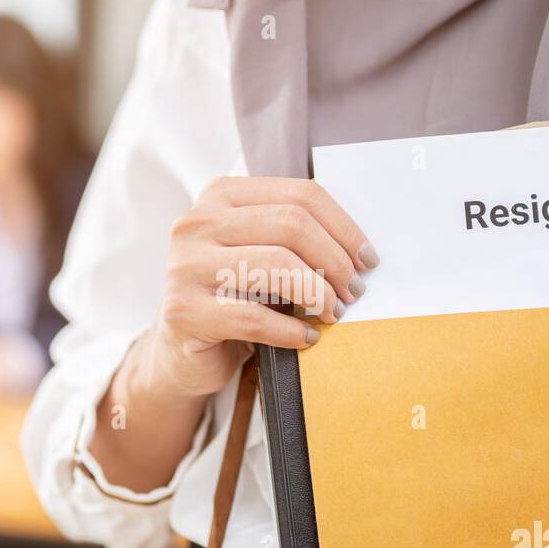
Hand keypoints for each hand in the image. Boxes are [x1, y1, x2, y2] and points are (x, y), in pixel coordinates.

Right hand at [142, 176, 377, 399]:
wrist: (181, 352)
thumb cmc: (233, 299)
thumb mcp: (260, 255)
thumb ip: (294, 238)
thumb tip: (357, 250)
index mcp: (220, 196)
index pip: (299, 195)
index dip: (343, 227)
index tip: (366, 258)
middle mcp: (196, 223)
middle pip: (291, 225)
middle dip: (334, 261)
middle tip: (354, 291)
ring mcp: (185, 266)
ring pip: (276, 265)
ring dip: (319, 293)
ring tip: (334, 312)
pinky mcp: (182, 311)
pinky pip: (254, 317)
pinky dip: (291, 331)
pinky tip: (308, 338)